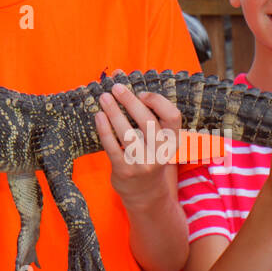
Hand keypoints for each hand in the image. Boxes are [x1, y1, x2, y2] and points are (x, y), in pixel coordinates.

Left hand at [95, 74, 181, 207]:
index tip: (141, 93)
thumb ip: (146, 111)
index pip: (173, 116)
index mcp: (173, 141)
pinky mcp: (125, 171)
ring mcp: (143, 163)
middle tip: (116, 88)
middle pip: (148, 121)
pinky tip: (98, 116)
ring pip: (128, 133)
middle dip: (130, 101)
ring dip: (114, 112)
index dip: (158, 101)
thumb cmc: (148, 156)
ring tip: (104, 98)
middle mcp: (161, 153)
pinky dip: (104, 129)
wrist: (145, 193)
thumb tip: (120, 77)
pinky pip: (112, 147)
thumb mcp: (157, 139)